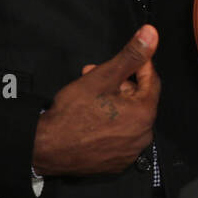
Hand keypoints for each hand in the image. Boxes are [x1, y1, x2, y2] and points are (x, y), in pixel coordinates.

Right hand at [32, 25, 160, 175]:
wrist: (46, 148)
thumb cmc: (72, 113)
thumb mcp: (103, 77)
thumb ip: (131, 55)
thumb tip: (152, 34)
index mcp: (144, 115)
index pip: (151, 81)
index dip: (138, 65)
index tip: (127, 57)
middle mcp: (142, 137)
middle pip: (139, 100)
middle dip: (120, 83)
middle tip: (97, 73)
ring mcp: (129, 153)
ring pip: (128, 117)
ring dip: (114, 102)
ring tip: (91, 92)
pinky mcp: (116, 163)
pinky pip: (120, 135)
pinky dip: (111, 123)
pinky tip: (92, 115)